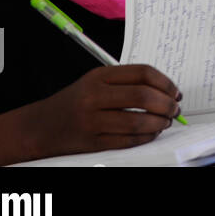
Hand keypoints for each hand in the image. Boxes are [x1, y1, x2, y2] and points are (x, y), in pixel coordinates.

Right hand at [0, 64, 179, 164]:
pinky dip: (146, 137)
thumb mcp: (96, 82)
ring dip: (159, 123)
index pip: (143, 73)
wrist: (40, 127)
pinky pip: (128, 141)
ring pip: (138, 122)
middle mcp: (94, 96)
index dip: (166, 82)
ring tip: (165, 122)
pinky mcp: (92, 142)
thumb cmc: (75, 102)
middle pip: (143, 97)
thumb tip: (166, 91)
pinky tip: (151, 133)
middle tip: (175, 109)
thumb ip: (128, 83)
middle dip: (167, 104)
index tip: (175, 91)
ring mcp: (92, 120)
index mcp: (99, 76)